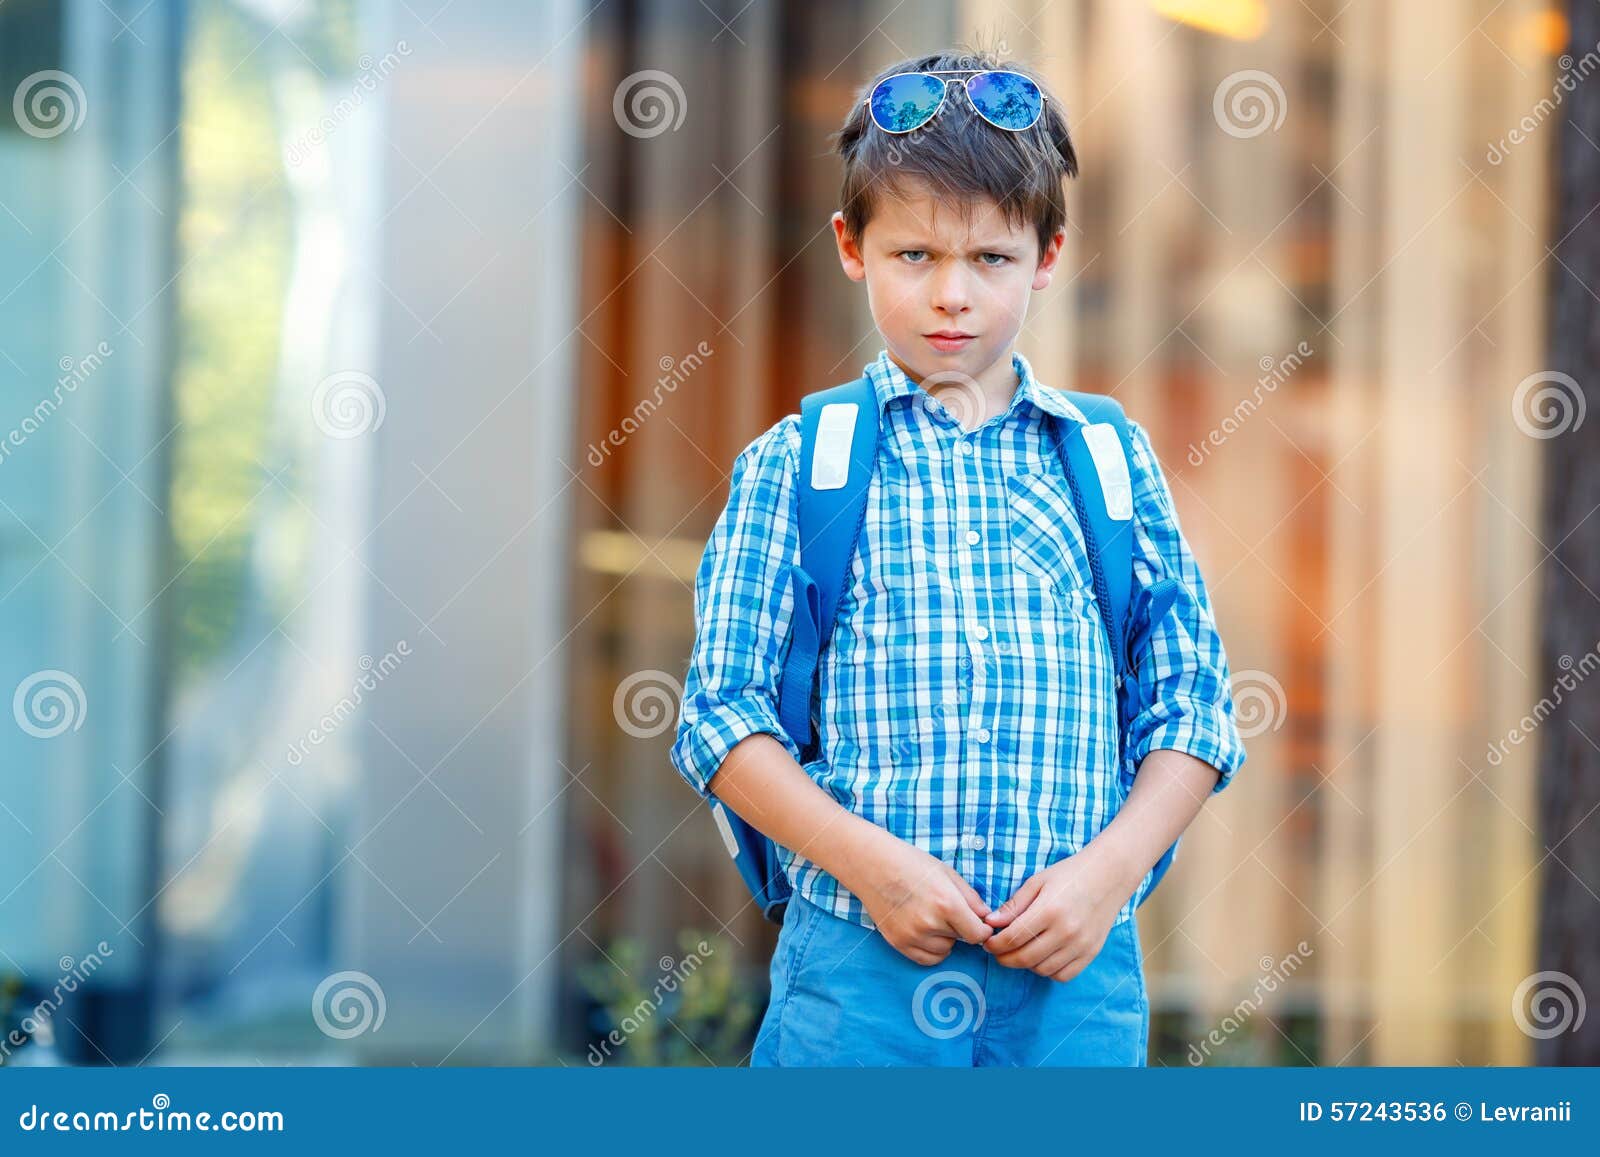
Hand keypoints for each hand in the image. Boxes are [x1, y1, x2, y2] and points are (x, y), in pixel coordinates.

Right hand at [846, 827, 993, 965]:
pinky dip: (931, 948)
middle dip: (960, 927)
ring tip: (930, 915)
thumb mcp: (947, 873)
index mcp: (946, 904)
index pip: (978, 934)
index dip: (982, 929)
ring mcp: (912, 936)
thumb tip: (987, 918)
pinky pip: (927, 959)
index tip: (980, 924)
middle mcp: (930, 924)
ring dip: (945, 938)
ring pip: (944, 950)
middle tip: (945, 907)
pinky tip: (925, 930)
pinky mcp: (898, 943)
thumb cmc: (911, 863)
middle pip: (961, 940)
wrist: (872, 866)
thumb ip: (971, 898)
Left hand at [981, 845, 1133, 980]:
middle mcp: (1066, 931)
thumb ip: (1014, 904)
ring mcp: (1080, 945)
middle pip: (1025, 958)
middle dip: (1005, 958)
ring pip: (1043, 970)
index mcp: (1049, 910)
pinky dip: (1048, 971)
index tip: (987, 943)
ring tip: (1019, 952)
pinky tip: (1042, 958)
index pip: (1013, 938)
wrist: (1109, 876)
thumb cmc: (1070, 875)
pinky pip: (1064, 975)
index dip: (995, 944)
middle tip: (998, 952)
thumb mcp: (1037, 882)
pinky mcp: (1091, 953)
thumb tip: (991, 923)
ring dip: (1025, 965)